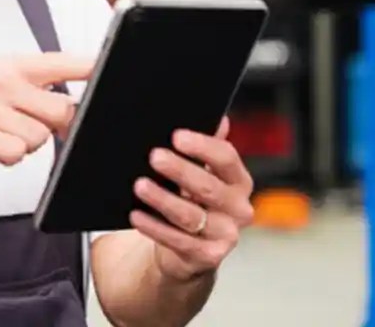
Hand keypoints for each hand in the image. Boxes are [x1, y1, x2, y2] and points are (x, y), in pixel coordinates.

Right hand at [0, 54, 93, 175]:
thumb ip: (35, 89)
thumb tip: (77, 107)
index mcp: (11, 65)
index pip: (67, 63)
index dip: (96, 69)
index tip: (121, 71)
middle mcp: (2, 81)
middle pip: (62, 111)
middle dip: (53, 126)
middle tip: (22, 124)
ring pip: (39, 138)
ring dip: (23, 144)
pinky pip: (15, 154)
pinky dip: (6, 157)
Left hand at [129, 117, 254, 282]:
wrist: (187, 249)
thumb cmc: (192, 201)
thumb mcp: (201, 172)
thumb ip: (206, 147)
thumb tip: (219, 118)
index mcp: (238, 181)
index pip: (226, 158)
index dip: (202, 145)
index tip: (177, 136)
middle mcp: (238, 208)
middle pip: (208, 187)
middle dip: (180, 170)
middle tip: (154, 156)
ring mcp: (226, 234)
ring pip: (191, 215)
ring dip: (163, 199)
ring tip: (140, 185)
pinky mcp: (208, 257)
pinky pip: (178, 241)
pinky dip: (154, 227)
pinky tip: (136, 215)